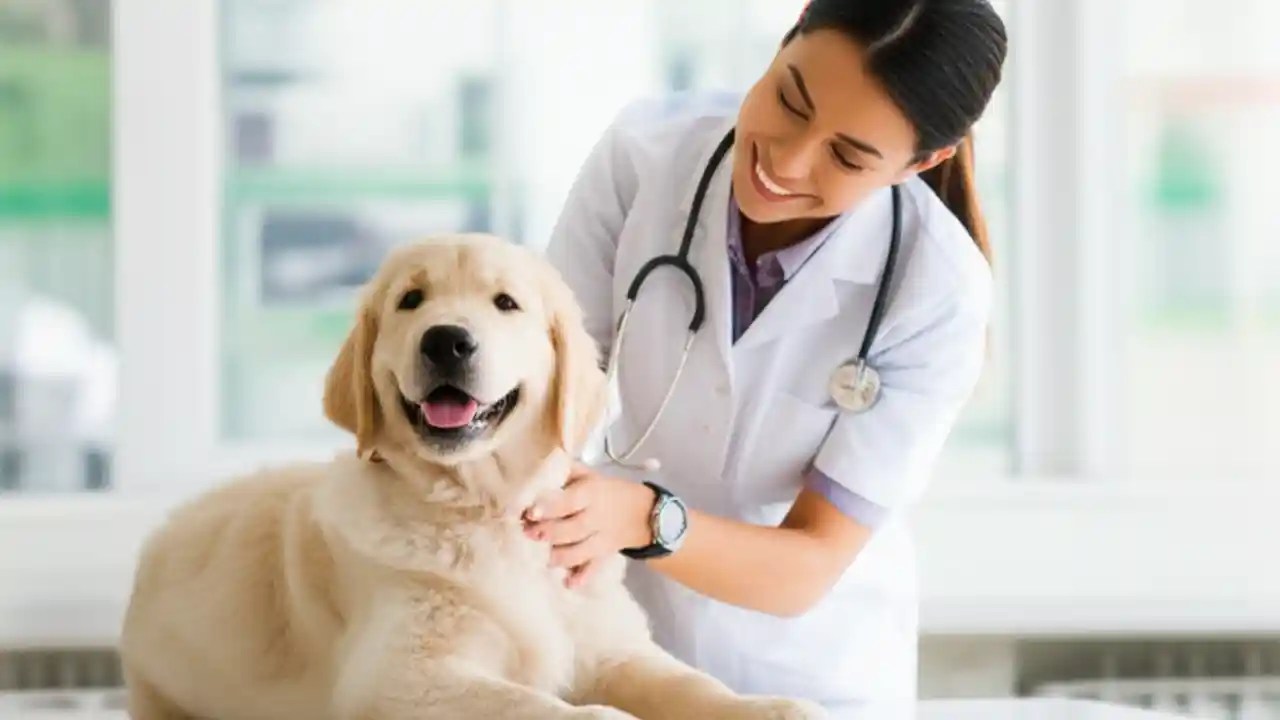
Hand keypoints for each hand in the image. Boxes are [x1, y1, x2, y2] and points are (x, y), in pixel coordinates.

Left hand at [523, 462, 654, 587]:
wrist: (644, 513)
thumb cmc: (608, 491)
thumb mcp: (591, 475)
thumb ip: (567, 471)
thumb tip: (540, 467)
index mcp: (592, 494)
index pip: (570, 501)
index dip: (550, 507)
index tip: (531, 512)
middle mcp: (597, 517)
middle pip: (572, 529)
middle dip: (549, 533)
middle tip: (529, 534)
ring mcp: (602, 540)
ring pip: (580, 551)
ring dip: (560, 556)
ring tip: (543, 558)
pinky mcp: (604, 556)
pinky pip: (595, 568)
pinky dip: (583, 577)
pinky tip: (569, 584)